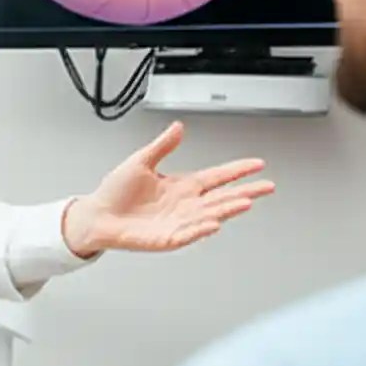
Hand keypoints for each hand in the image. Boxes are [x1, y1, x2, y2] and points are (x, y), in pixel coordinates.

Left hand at [62, 121, 274, 257]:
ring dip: (228, 209)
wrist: (97, 215)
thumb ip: (162, 145)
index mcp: (181, 186)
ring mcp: (178, 222)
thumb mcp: (141, 161)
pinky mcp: (167, 238)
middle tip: (267, 187)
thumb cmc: (116, 192)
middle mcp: (185, 204)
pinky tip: (214, 223)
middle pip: (222, 197)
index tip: (256, 164)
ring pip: (210, 215)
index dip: (236, 170)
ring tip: (246, 202)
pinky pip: (188, 234)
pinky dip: (201, 229)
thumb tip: (178, 127)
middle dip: (245, 192)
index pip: (216, 176)